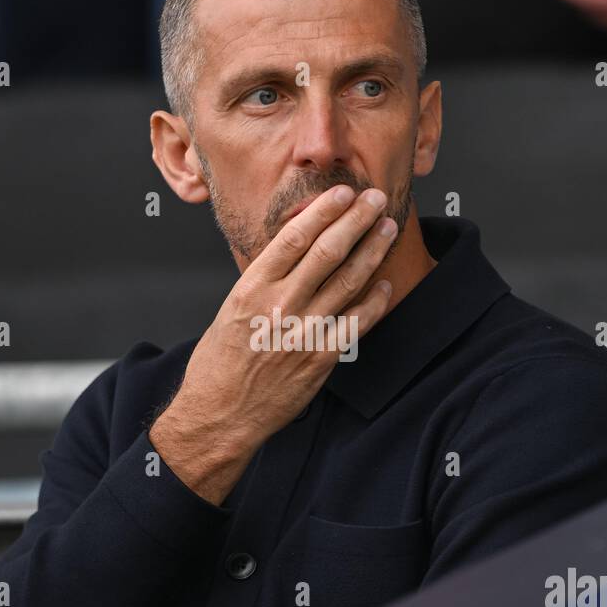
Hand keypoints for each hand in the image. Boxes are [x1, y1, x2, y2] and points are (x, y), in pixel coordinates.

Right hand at [150, 184, 397, 503]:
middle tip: (375, 199)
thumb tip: (295, 252)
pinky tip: (384, 283)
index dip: (323, 210)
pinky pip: (356, 323)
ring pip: (348, 281)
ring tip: (386, 229)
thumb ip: (264, 282)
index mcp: (252, 288)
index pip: (294, 237)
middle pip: (327, 251)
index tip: (342, 193)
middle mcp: (279, 305)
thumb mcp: (232, 309)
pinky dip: (374, 300)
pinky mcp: (320, 358)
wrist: (220, 414)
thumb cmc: (221, 362)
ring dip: (372, 250)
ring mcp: (302, 332)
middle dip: (356, 220)